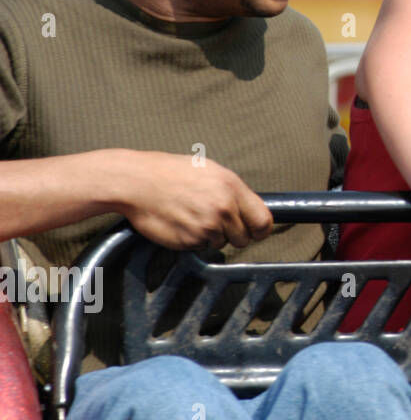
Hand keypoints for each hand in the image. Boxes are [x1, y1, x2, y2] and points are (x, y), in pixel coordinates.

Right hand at [114, 151, 273, 250]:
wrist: (138, 182)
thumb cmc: (173, 172)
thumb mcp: (212, 172)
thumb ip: (234, 192)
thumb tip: (250, 210)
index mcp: (233, 188)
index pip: (263, 222)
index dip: (260, 230)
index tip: (255, 232)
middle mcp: (224, 209)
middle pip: (243, 238)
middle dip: (233, 234)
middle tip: (213, 221)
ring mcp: (206, 227)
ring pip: (221, 243)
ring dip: (210, 236)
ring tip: (192, 216)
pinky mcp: (189, 241)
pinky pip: (200, 247)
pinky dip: (192, 240)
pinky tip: (181, 222)